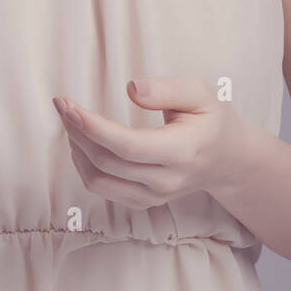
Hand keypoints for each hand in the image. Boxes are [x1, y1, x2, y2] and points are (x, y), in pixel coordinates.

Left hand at [52, 76, 248, 209]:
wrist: (228, 158)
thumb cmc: (211, 118)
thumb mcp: (199, 92)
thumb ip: (167, 89)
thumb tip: (131, 89)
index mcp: (182, 152)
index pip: (126, 146)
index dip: (92, 127)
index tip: (68, 104)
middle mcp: (166, 180)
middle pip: (106, 164)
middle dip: (77, 132)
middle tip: (62, 104)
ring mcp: (155, 196)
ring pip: (99, 182)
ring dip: (76, 150)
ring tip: (70, 120)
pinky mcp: (144, 201)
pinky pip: (103, 190)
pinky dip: (85, 166)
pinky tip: (82, 141)